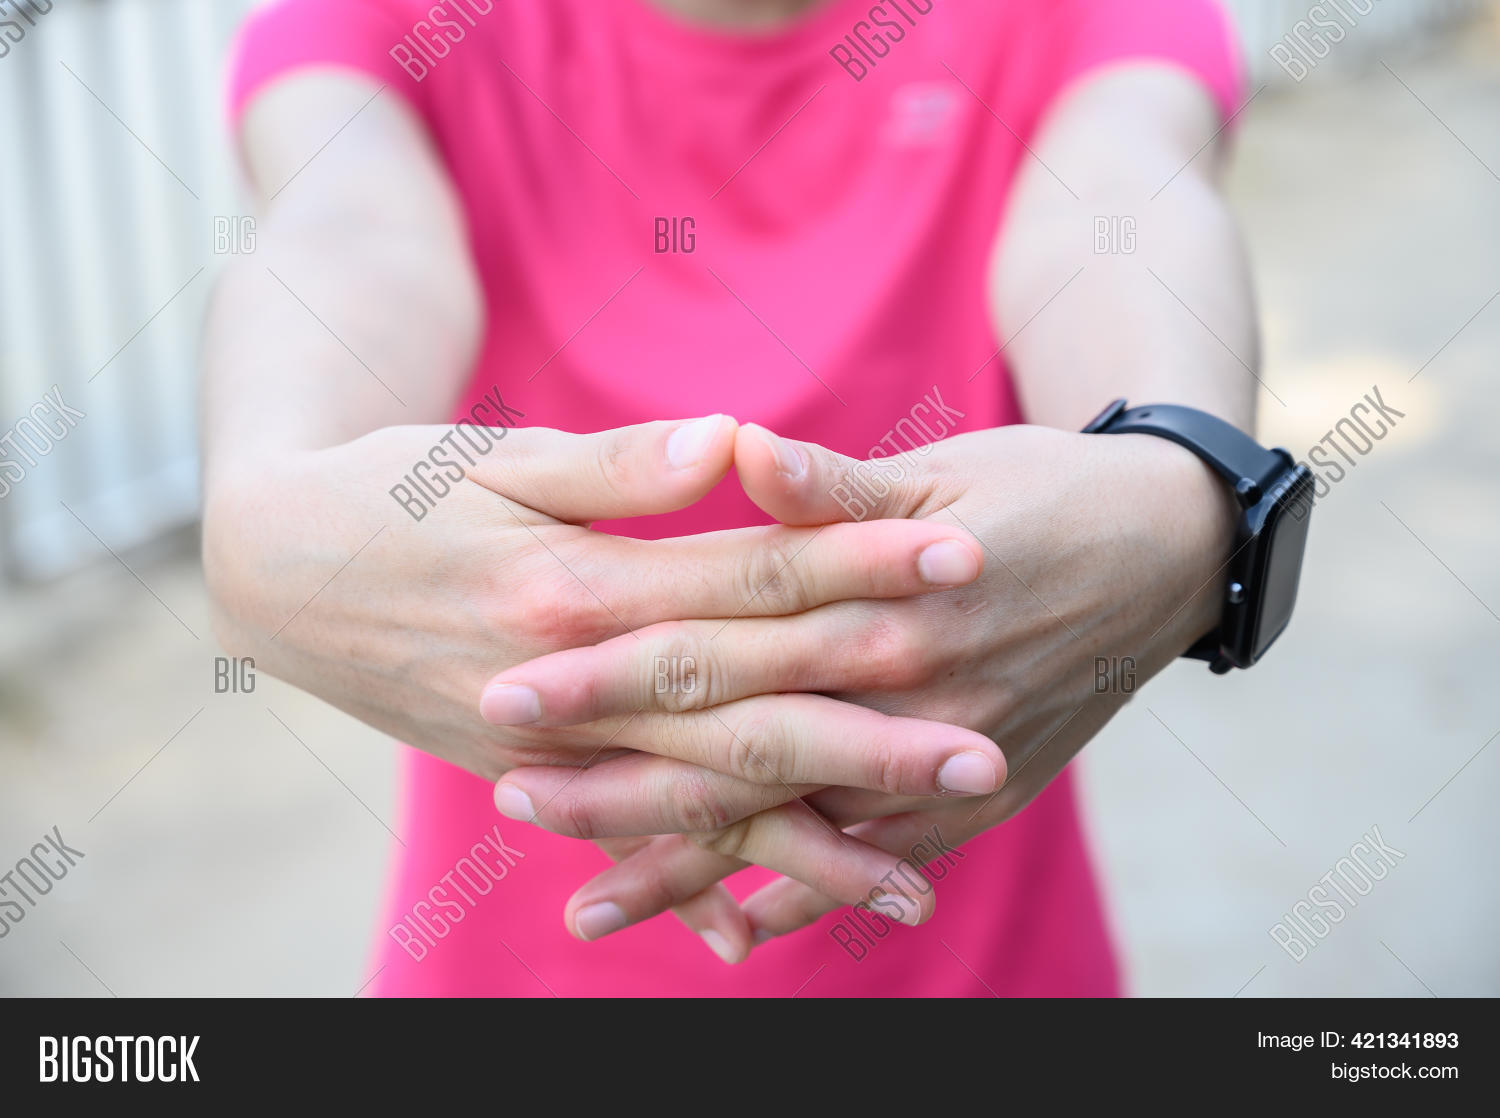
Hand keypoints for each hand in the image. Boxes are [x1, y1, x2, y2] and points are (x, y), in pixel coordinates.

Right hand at [203, 416, 1006, 960]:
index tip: (959, 563)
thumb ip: (618, 464)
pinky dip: (688, 886)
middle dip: (867, 738)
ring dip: (803, 845)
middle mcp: (566, 687)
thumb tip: (735, 439)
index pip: (744, 581)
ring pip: (694, 802)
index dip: (854, 567)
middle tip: (985, 755)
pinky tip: (759, 934)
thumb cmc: (395, 491)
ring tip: (911, 884)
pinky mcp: (530, 776)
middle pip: (743, 712)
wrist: (280, 572)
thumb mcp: (496, 457)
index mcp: (570, 588)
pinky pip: (623, 841)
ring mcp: (547, 749)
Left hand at [493, 421, 1237, 945]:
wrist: (1169, 550)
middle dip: (615, 779)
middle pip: (729, 748)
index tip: (510, 691)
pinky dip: (805, 896)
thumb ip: (829, 488)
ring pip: (789, 827)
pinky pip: (877, 863)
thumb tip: (735, 449)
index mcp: (870, 603)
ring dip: (688, 866)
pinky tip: (734, 933)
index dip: (605, 672)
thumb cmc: (1040, 491)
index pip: (709, 643)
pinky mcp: (974, 793)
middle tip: (510, 798)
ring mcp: (936, 760)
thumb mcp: (938, 472)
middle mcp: (897, 695)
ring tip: (590, 908)